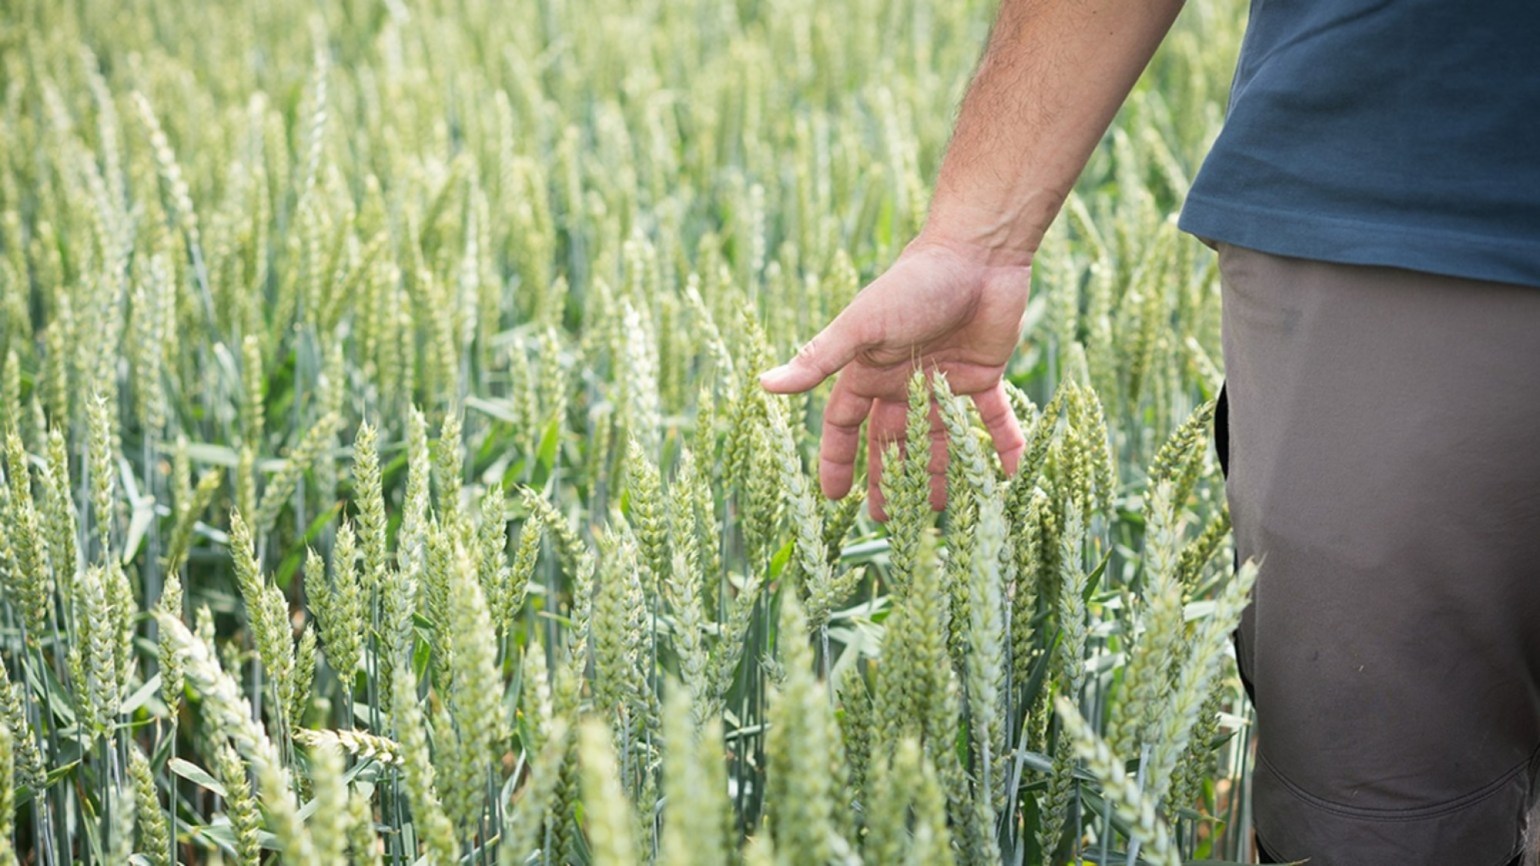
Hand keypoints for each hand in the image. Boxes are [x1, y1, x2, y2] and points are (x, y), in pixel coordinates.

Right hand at [758, 237, 1029, 519]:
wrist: (978, 253)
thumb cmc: (914, 285)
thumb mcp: (862, 326)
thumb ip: (819, 359)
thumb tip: (764, 386)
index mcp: (870, 371)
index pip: (846, 425)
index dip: (839, 459)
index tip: (834, 497)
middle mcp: (905, 380)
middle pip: (892, 440)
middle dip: (888, 478)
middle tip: (887, 519)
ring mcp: (945, 381)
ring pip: (939, 438)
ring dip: (939, 472)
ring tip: (939, 509)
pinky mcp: (984, 375)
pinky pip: (995, 420)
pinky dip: (1003, 445)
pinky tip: (1009, 475)